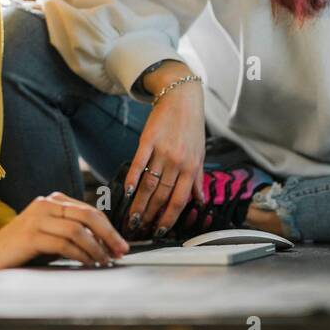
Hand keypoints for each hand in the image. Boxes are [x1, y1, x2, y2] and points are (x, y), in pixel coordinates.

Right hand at [0, 192, 128, 271]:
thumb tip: (107, 243)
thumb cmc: (25, 247)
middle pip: (87, 215)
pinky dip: (80, 255)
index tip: (121, 245)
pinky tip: (87, 263)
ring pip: (77, 230)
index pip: (90, 210)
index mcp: (53, 200)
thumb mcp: (51, 233)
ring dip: (96, 248)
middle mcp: (46, 204)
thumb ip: (73, 231)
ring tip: (103, 261)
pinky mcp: (30, 235)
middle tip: (120, 252)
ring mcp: (37, 218)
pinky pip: (63, 244)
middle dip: (109, 235)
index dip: (109, 228)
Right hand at [124, 72, 205, 237]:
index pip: (180, 200)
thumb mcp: (200, 154)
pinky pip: (139, 162)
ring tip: (131, 218)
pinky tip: (128, 191)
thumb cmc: (191, 127)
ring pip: (149, 183)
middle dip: (150, 216)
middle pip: (161, 195)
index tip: (160, 230)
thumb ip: (197, 179)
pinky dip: (133, 177)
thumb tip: (200, 202)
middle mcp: (178, 162)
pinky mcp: (149, 139)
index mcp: (192, 167)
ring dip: (139, 204)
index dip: (169, 218)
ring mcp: (163, 151)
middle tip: (140, 229)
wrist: (182, 98)